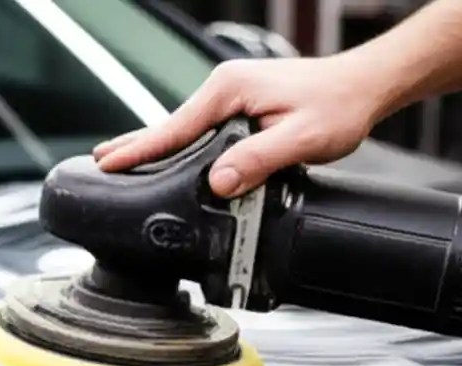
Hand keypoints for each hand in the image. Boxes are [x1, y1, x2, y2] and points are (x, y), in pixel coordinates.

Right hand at [93, 54, 386, 198]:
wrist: (363, 86)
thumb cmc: (337, 107)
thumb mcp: (300, 140)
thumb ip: (258, 160)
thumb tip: (220, 182)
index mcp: (229, 91)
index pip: (174, 128)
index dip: (139, 149)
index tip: (106, 162)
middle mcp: (225, 87)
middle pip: (170, 125)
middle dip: (134, 145)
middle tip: (98, 162)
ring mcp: (232, 94)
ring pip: (185, 128)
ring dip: (157, 146)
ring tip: (124, 162)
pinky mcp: (242, 104)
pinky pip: (203, 128)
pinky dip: (182, 143)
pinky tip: (171, 156)